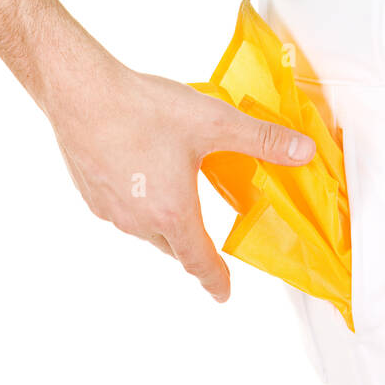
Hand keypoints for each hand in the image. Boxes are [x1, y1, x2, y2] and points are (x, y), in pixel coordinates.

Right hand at [45, 47, 315, 302]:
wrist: (81, 92)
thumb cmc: (143, 108)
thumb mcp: (214, 121)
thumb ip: (261, 140)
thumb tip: (303, 152)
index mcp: (173, 213)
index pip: (200, 262)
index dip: (215, 280)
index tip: (223, 292)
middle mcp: (139, 221)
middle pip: (173, 245)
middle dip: (190, 243)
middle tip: (203, 233)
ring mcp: (110, 211)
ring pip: (145, 228)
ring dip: (162, 219)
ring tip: (173, 187)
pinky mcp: (90, 193)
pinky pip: (120, 210)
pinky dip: (135, 201)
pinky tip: (137, 169)